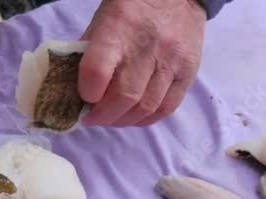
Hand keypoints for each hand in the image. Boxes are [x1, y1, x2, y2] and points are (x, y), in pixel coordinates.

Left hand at [79, 0, 205, 126]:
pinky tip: (136, 116)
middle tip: (93, 118)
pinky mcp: (188, 71)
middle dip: (103, 116)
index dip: (87, 94)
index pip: (97, 72)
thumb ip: (89, 52)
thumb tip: (77, 89)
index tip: (83, 100)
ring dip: (124, 121)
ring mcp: (171, 60)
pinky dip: (148, 118)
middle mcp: (147, 47)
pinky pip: (168, 106)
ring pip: (146, 107)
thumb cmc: (132, 7)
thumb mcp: (102, 20)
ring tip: (113, 118)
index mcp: (118, 30)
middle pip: (124, 97)